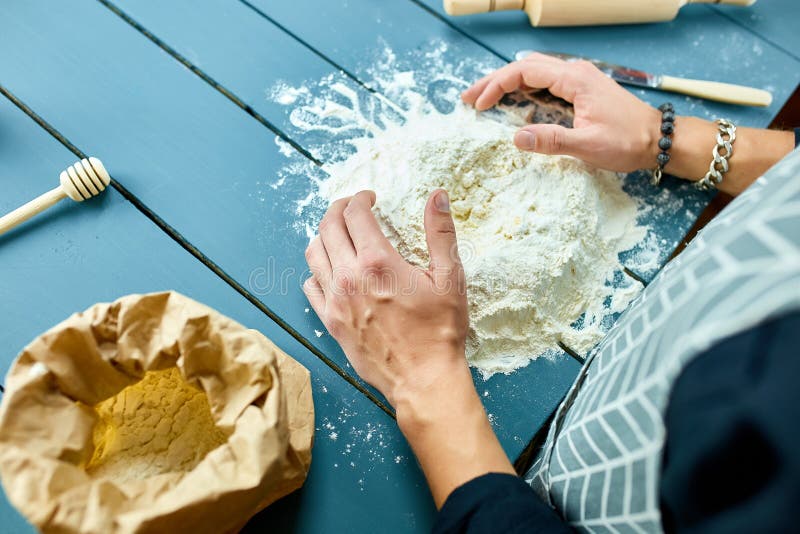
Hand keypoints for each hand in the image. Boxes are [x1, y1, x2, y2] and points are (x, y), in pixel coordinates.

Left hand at [303, 189, 513, 506]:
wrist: (423, 379)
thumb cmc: (440, 330)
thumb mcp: (450, 278)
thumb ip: (440, 233)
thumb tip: (437, 195)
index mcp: (377, 262)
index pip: (355, 214)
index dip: (361, 198)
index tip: (371, 197)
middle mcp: (348, 277)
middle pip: (328, 227)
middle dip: (339, 209)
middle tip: (352, 207)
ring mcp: (334, 301)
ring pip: (313, 253)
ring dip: (324, 235)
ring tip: (340, 234)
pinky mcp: (329, 322)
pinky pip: (310, 286)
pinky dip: (318, 270)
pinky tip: (333, 271)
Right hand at [462, 53, 659, 172]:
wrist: (657, 140)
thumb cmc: (627, 142)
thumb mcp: (588, 145)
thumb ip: (552, 140)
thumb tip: (516, 138)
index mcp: (574, 80)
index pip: (524, 72)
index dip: (496, 86)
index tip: (478, 105)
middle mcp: (574, 73)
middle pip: (524, 67)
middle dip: (494, 81)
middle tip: (468, 99)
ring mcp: (578, 80)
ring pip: (533, 72)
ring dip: (506, 84)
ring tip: (483, 99)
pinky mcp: (581, 90)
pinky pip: (544, 82)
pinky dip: (522, 89)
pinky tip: (512, 102)